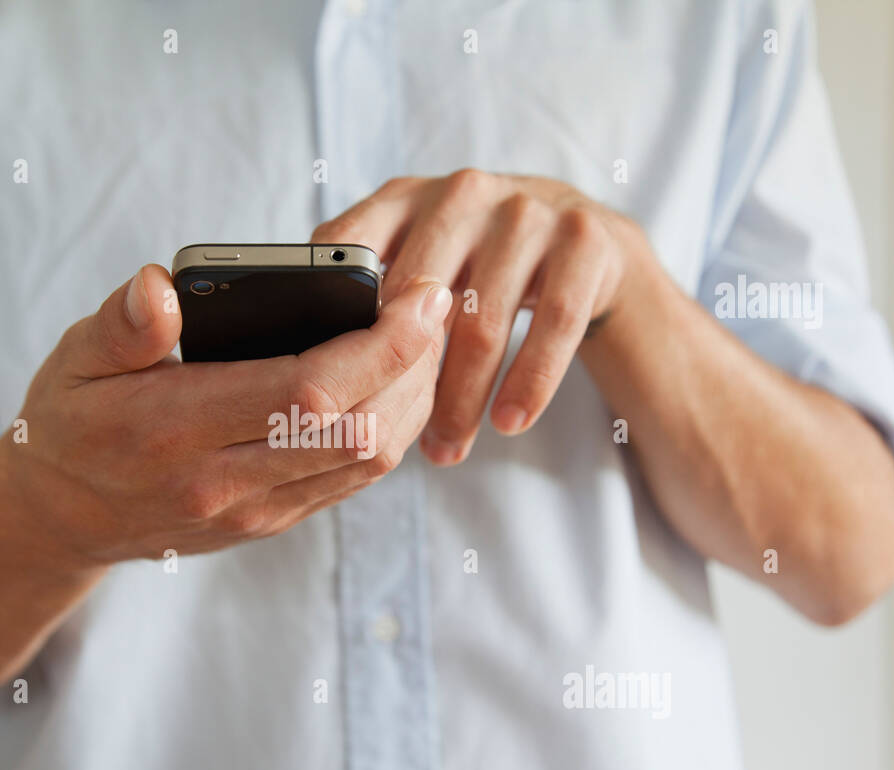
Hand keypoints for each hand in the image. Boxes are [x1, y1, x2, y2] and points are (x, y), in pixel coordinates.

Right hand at [0, 265, 452, 565]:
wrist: (60, 519)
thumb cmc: (70, 421)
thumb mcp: (74, 360)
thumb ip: (122, 325)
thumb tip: (160, 286)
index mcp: (175, 430)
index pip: (307, 391)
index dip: (380, 345)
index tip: (420, 295)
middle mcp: (223, 482)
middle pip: (356, 429)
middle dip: (415, 365)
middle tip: (435, 301)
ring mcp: (252, 511)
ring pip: (366, 463)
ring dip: (413, 399)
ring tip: (425, 338)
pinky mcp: (269, 522)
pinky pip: (350, 480)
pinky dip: (389, 429)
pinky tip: (395, 382)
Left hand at [312, 169, 651, 463]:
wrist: (584, 241)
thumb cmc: (475, 266)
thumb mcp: (419, 262)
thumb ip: (369, 292)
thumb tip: (309, 371)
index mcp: (404, 198)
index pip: (347, 247)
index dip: (331, 314)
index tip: (323, 381)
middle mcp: (462, 193)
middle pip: (416, 297)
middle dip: (399, 379)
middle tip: (383, 442)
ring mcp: (526, 212)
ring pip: (484, 320)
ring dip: (462, 399)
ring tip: (444, 452)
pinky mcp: (584, 241)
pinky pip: (553, 325)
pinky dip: (530, 383)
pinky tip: (509, 424)